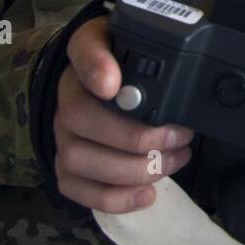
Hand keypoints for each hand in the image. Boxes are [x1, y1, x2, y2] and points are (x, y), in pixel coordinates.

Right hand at [52, 15, 194, 211]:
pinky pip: (78, 191)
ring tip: (173, 161)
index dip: (96, 70)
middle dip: (137, 137)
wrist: (114, 89)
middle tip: (180, 137)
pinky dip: (115, 199)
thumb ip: (137, 46)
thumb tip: (113, 80)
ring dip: (134, 169)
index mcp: (85, 61)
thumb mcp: (139, 45)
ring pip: (79, 160)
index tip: (113, 86)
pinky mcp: (69, 169)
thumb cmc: (132, 71)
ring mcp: (64, 138)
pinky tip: (147, 194)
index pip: (83, 55)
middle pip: (80, 120)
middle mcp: (65, 100)